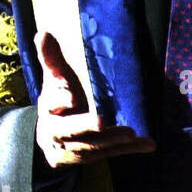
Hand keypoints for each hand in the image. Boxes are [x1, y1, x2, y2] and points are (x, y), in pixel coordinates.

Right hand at [34, 31, 153, 166]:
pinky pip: (111, 154)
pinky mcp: (90, 159)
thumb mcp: (53, 81)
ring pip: (92, 146)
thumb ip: (51, 60)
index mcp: (47, 110)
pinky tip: (149, 144)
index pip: (52, 104)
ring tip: (131, 133)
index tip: (72, 96)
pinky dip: (130, 150)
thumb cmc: (56, 104)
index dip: (60, 100)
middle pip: (70, 130)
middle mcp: (57, 132)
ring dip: (112, 140)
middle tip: (102, 122)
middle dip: (86, 125)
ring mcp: (73, 149)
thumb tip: (42, 33)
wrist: (50, 141)